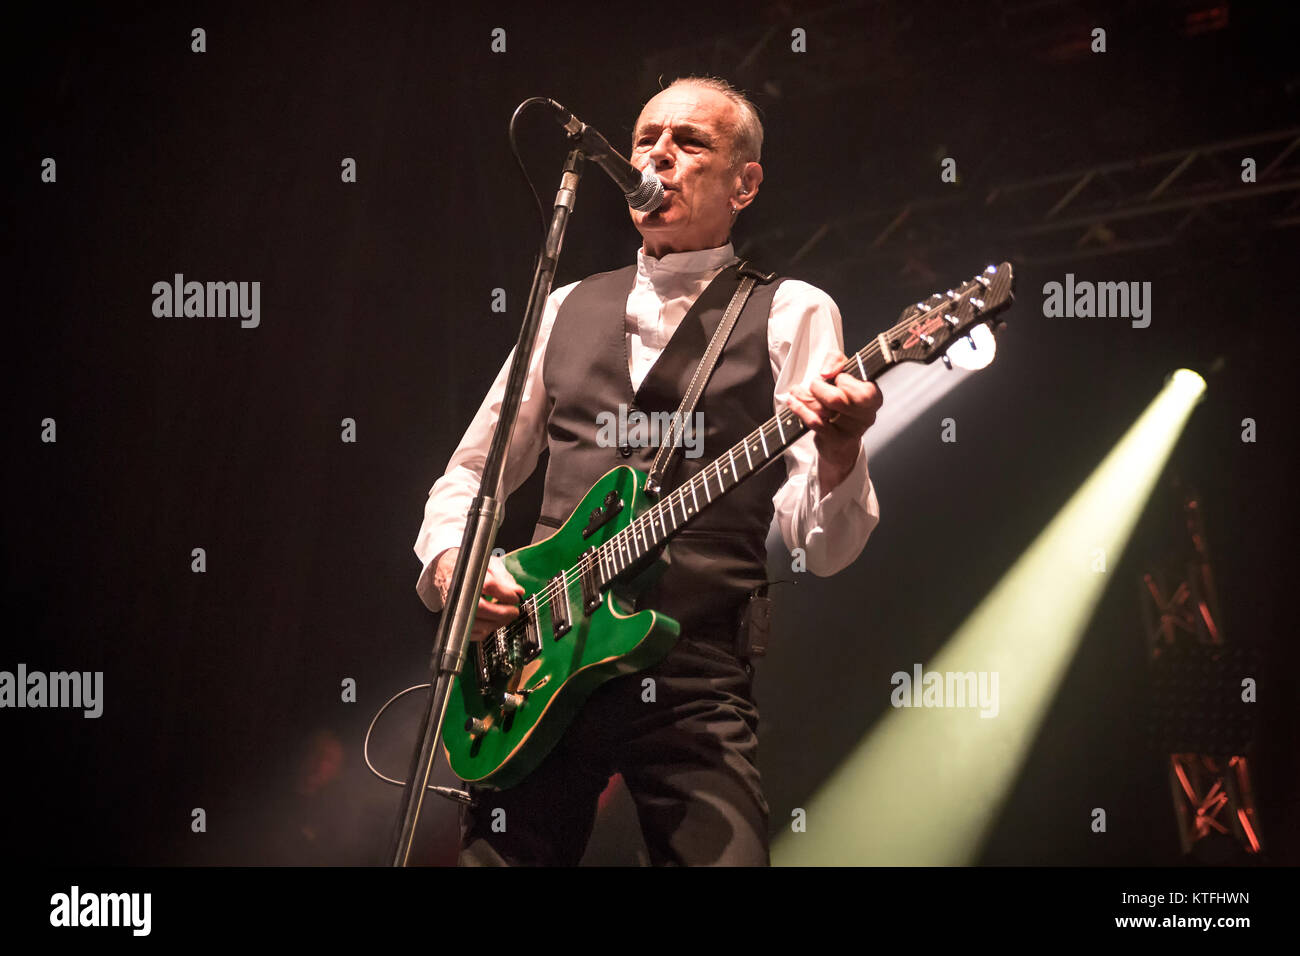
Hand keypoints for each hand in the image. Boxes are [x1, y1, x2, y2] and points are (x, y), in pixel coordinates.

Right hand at [432, 547, 524, 641]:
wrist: (445, 572)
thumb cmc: (470, 568)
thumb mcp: (488, 563)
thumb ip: (504, 577)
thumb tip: (517, 591)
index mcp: (468, 574)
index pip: (488, 585)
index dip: (506, 593)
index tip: (516, 597)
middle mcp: (459, 591)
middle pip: (481, 607)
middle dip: (503, 612)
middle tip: (514, 611)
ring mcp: (455, 607)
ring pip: (476, 623)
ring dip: (497, 623)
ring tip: (506, 616)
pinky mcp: (455, 621)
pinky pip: (473, 633)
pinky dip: (487, 630)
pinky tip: (493, 621)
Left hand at [787, 350, 882, 491]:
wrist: (841, 441)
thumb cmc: (844, 401)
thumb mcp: (844, 374)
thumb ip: (837, 360)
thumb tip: (826, 372)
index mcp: (874, 397)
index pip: (860, 387)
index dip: (843, 379)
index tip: (834, 377)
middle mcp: (866, 415)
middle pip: (837, 399)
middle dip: (818, 389)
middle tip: (813, 385)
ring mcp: (851, 430)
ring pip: (822, 410)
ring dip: (804, 397)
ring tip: (796, 391)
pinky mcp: (836, 441)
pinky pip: (814, 422)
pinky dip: (800, 409)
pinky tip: (793, 401)